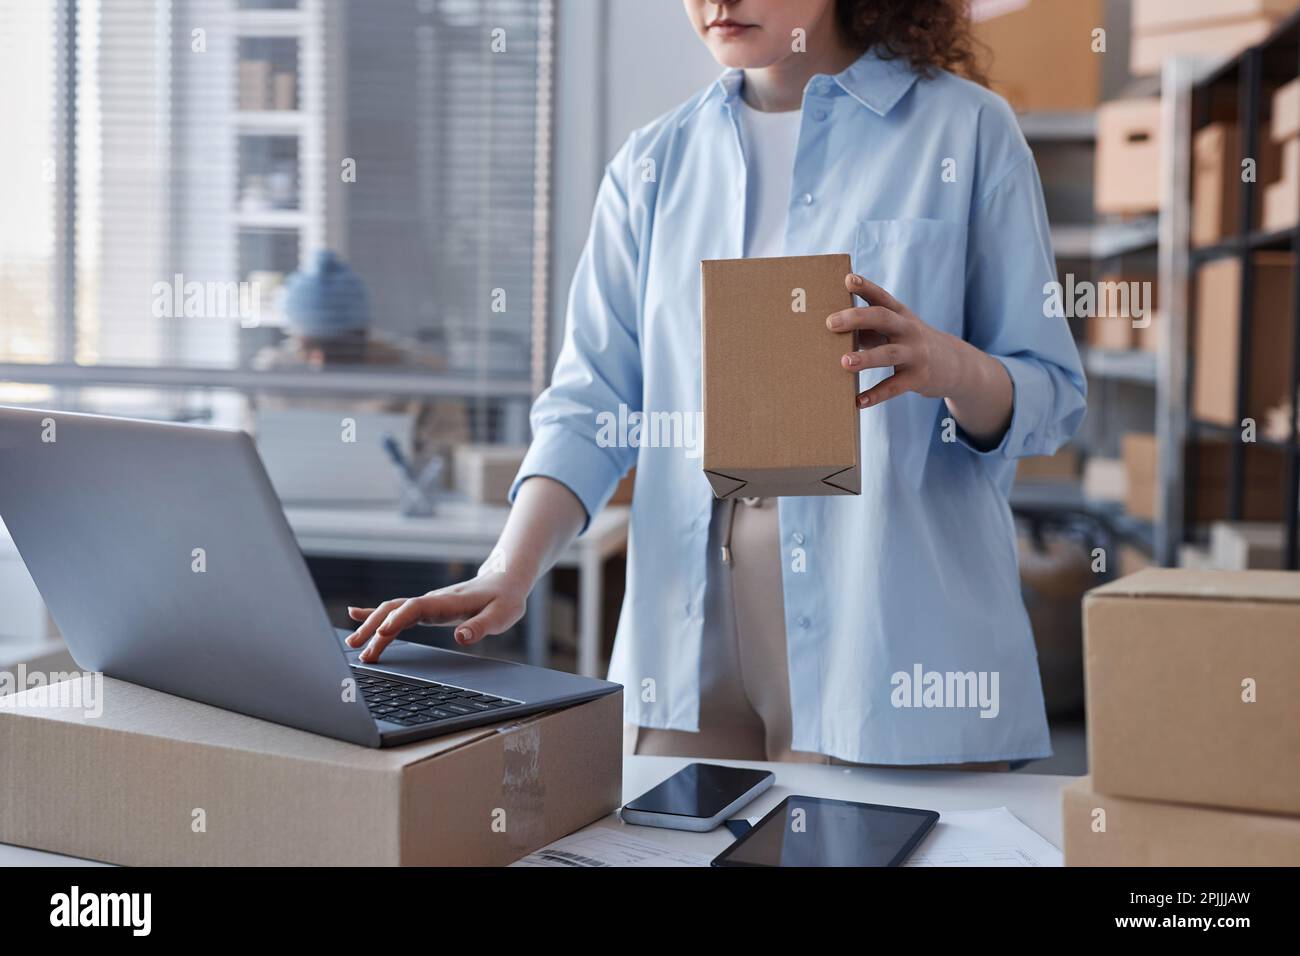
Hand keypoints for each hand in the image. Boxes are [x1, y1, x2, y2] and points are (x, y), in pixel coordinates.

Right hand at [345, 570, 528, 662]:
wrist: (505, 580)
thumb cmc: (505, 599)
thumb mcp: (501, 615)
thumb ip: (481, 626)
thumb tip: (461, 637)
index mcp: (447, 602)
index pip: (416, 608)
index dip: (398, 619)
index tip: (381, 633)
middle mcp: (431, 601)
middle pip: (395, 610)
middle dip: (375, 627)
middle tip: (358, 648)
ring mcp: (426, 604)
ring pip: (392, 612)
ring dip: (372, 626)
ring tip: (354, 645)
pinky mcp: (426, 609)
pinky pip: (397, 611)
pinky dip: (376, 614)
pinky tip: (356, 616)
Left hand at [828, 273, 1012, 446]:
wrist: (954, 364)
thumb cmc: (909, 343)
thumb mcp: (894, 329)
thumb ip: (867, 328)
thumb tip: (829, 330)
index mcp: (900, 314)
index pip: (881, 297)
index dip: (865, 287)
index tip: (848, 279)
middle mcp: (908, 329)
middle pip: (883, 318)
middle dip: (857, 318)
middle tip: (830, 322)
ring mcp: (916, 353)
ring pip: (889, 353)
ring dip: (866, 358)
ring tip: (844, 362)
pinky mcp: (918, 378)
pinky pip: (895, 387)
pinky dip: (876, 395)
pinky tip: (858, 402)